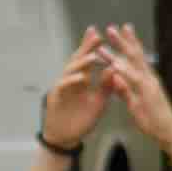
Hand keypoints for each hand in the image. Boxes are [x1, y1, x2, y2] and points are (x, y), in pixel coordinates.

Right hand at [37, 31, 111, 154]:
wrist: (66, 136)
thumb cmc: (81, 118)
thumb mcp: (98, 101)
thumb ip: (106, 86)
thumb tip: (115, 69)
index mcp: (81, 81)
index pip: (88, 61)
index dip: (92, 47)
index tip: (101, 34)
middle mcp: (70, 81)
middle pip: (77, 60)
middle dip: (86, 48)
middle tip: (96, 35)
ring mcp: (62, 88)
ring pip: (69, 71)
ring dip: (81, 63)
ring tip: (93, 56)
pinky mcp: (56, 98)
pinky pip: (63, 87)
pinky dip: (72, 81)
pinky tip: (81, 77)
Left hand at [101, 28, 171, 160]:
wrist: (170, 134)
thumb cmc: (156, 120)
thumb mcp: (137, 103)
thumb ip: (125, 90)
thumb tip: (115, 79)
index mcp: (148, 80)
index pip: (137, 58)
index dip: (130, 43)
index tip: (122, 30)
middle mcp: (149, 80)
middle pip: (135, 57)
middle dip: (123, 42)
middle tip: (111, 27)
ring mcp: (148, 87)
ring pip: (132, 65)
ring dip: (119, 51)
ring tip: (107, 40)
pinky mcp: (145, 97)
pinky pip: (132, 83)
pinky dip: (123, 72)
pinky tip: (114, 64)